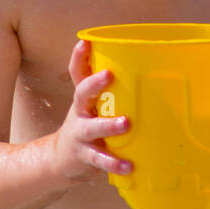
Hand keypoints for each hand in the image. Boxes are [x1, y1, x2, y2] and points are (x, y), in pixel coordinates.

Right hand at [51, 39, 133, 184]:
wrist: (61, 160)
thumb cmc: (87, 127)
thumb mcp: (94, 108)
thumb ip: (114, 95)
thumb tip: (148, 75)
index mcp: (84, 100)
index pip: (77, 74)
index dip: (78, 58)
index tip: (84, 42)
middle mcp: (79, 113)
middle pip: (81, 94)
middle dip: (94, 84)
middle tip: (109, 75)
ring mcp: (80, 134)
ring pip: (92, 127)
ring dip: (108, 125)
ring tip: (125, 124)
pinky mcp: (84, 156)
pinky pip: (100, 159)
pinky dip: (115, 163)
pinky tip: (129, 166)